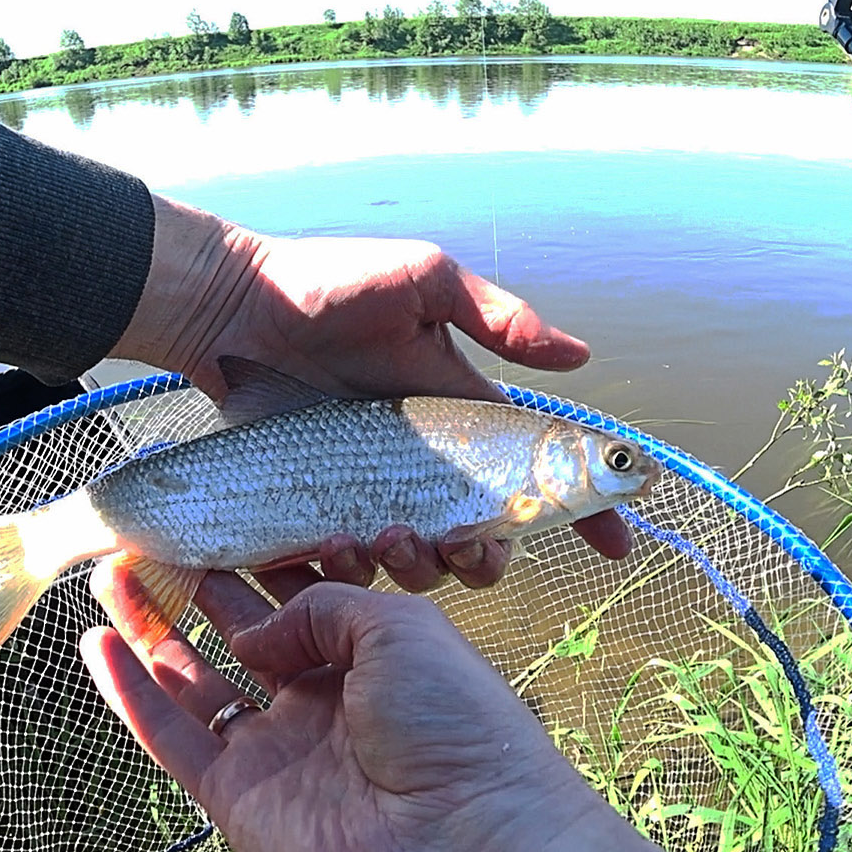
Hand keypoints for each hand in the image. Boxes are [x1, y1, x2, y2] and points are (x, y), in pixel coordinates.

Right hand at [80, 570, 723, 851]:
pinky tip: (97, 644)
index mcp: (380, 661)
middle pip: (247, 635)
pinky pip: (172, 738)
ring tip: (111, 575)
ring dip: (152, 631)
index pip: (308, 598)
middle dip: (200, 587)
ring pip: (198, 683)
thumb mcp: (404, 628)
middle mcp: (327, 704)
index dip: (261, 559)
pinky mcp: (239, 801)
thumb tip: (252, 636)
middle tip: (152, 537)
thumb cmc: (454, 732)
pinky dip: (131, 694)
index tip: (218, 516)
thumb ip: (320, 607)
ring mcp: (280, 754)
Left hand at [111, 195, 633, 589]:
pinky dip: (354, 567)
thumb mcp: (424, 284)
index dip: (586, 513)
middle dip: (492, 556)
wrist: (232, 307)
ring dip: (424, 565)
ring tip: (396, 539)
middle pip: (485, 539)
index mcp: (461, 417)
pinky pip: (349, 564)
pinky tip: (340, 543)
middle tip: (474, 546)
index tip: (619, 543)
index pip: (537, 475)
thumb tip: (582, 358)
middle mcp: (425, 467)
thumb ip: (498, 318)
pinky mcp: (317, 510)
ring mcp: (371, 493)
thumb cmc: (328, 284)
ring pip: (422, 563)